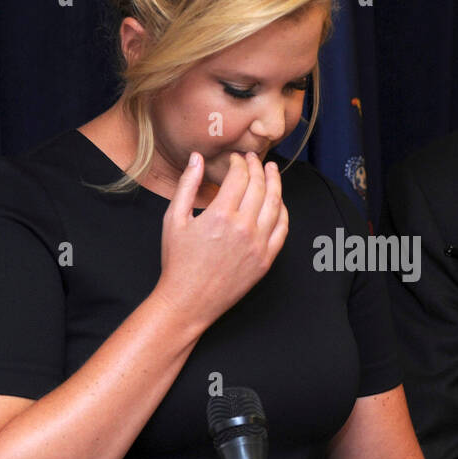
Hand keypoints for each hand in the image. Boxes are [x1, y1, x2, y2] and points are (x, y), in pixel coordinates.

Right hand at [157, 151, 288, 329]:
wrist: (189, 300)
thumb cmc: (178, 261)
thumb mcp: (174, 219)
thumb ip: (187, 185)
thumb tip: (197, 158)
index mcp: (220, 215)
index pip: (239, 177)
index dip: (239, 163)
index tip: (236, 159)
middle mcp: (244, 228)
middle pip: (259, 186)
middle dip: (257, 167)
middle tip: (254, 159)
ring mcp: (258, 245)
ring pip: (275, 204)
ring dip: (275, 183)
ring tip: (271, 171)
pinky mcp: (266, 260)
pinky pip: (282, 229)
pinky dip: (283, 211)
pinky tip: (278, 201)